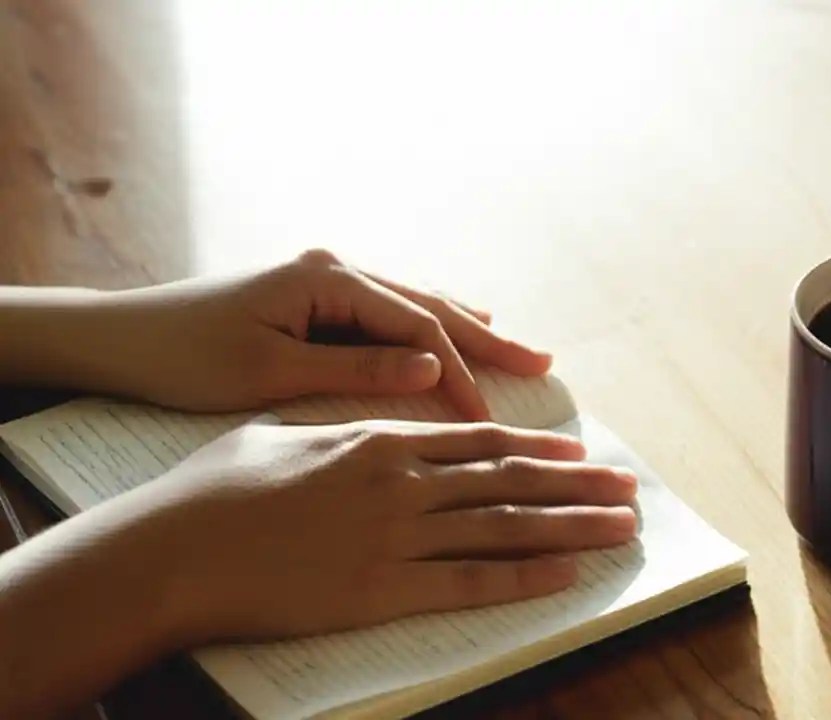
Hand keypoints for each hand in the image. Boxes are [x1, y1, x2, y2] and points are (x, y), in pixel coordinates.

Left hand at [80, 249, 548, 417]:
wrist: (121, 338)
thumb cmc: (185, 359)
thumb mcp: (272, 372)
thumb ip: (358, 368)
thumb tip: (435, 366)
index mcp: (327, 278)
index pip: (418, 326)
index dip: (461, 372)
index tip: (488, 418)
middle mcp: (335, 268)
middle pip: (430, 304)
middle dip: (488, 338)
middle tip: (544, 363)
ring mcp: (327, 279)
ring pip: (416, 304)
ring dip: (468, 329)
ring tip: (521, 347)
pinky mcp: (317, 298)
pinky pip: (391, 311)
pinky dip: (431, 325)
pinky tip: (457, 326)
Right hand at [122, 420, 636, 642]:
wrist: (174, 547)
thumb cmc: (216, 489)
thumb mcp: (284, 433)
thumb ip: (341, 428)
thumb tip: (369, 427)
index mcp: (379, 439)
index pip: (479, 440)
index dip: (538, 446)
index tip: (580, 450)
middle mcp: (402, 481)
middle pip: (511, 479)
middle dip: (578, 483)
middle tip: (629, 487)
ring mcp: (397, 535)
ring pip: (506, 526)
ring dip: (572, 526)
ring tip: (621, 526)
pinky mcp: (383, 589)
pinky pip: (470, 581)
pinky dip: (525, 577)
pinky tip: (567, 573)